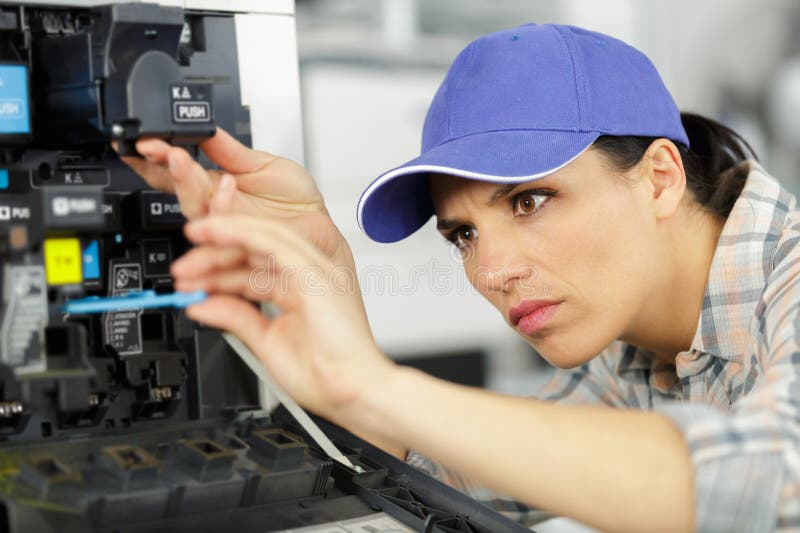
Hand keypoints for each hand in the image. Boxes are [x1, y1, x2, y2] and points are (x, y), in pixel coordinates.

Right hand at [115, 128, 353, 268]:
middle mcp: (217, 210)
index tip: (143, 141)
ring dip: (186, 185)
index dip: (156, 159)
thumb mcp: (262, 163)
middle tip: (160, 149)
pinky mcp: (244, 244)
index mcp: (216, 187)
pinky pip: (227, 227)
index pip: (177, 173)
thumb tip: (202, 127)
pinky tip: (224, 184)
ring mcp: (229, 229)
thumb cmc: (295, 201)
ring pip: (197, 211)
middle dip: (168, 170)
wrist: (320, 227)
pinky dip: (222, 205)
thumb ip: (229, 150)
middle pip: (181, 193)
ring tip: (181, 161)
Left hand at [170, 214, 396, 423]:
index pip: (254, 268)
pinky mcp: (315, 273)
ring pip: (264, 235)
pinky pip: (274, 242)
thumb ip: (236, 317)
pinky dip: (242, 233)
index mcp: (302, 290)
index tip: (188, 276)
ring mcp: (316, 271)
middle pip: (256, 249)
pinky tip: (215, 234)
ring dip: (224, 235)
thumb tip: (201, 305)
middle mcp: (310, 275)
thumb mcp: (266, 341)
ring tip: (191, 240)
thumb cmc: (325, 376)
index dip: (218, 269)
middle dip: (214, 253)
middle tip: (181, 268)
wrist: (352, 393)